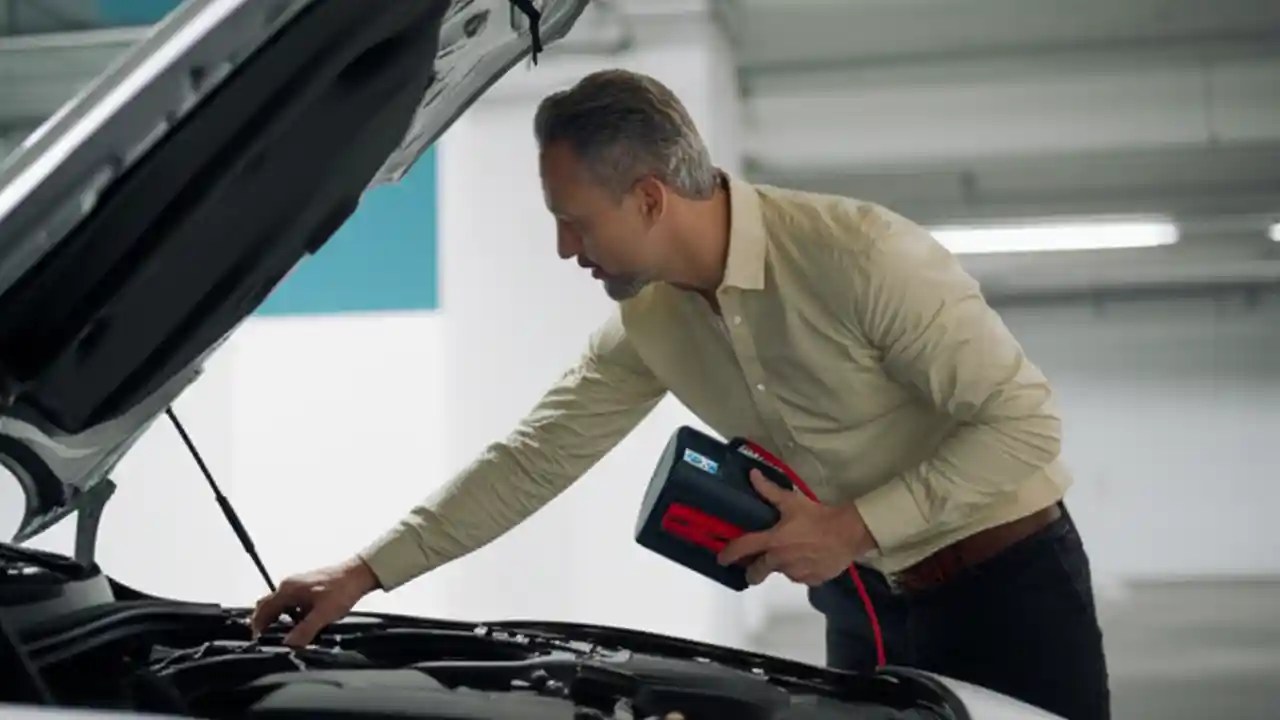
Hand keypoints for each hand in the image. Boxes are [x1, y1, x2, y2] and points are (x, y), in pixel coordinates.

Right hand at [249, 556, 380, 646]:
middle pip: (269, 606)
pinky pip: (293, 603)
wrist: (360, 574)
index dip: (258, 626)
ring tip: (285, 636)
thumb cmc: (341, 590)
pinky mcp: (309, 588)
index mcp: (287, 590)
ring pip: (281, 605)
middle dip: (266, 623)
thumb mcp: (322, 614)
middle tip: (269, 640)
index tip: (258, 641)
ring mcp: (299, 585)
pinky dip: (291, 615)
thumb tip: (288, 645)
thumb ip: (304, 630)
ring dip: (279, 620)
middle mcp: (289, 585)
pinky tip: (301, 625)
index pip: (263, 609)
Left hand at [717, 470, 875, 586]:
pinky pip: (800, 577)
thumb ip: (770, 491)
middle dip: (752, 571)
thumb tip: (752, 475)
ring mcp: (795, 573)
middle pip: (757, 572)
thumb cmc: (817, 516)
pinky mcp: (811, 580)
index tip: (721, 559)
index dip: (728, 555)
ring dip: (781, 565)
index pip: (743, 549)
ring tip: (791, 553)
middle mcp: (780, 561)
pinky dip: (800, 570)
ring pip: (780, 572)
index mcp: (772, 541)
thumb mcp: (792, 501)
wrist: (848, 533)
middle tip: (754, 566)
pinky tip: (808, 558)